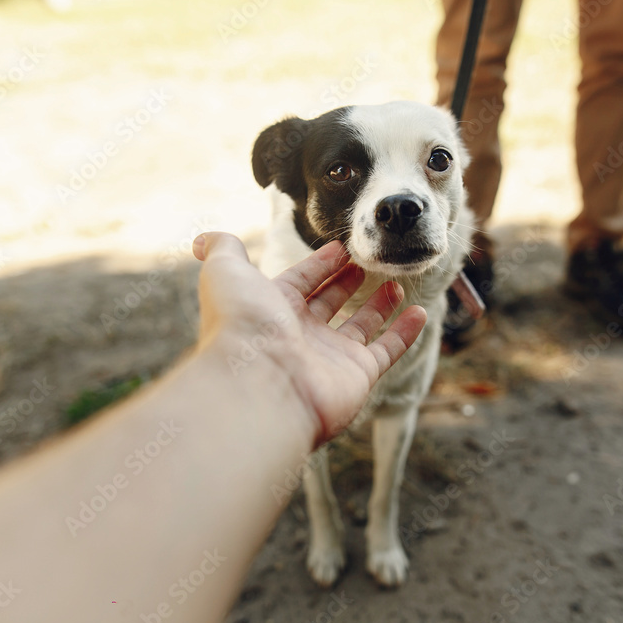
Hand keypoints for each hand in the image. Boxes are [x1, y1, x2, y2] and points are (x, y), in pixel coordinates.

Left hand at [192, 232, 426, 444]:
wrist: (260, 384)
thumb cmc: (241, 325)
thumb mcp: (225, 272)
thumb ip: (222, 248)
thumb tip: (202, 238)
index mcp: (271, 309)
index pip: (300, 280)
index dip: (320, 263)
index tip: (342, 246)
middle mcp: (300, 335)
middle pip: (329, 303)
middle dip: (348, 282)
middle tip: (369, 262)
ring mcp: (329, 358)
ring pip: (360, 326)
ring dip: (379, 304)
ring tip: (396, 282)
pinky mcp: (357, 376)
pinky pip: (387, 351)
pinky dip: (405, 333)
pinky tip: (419, 313)